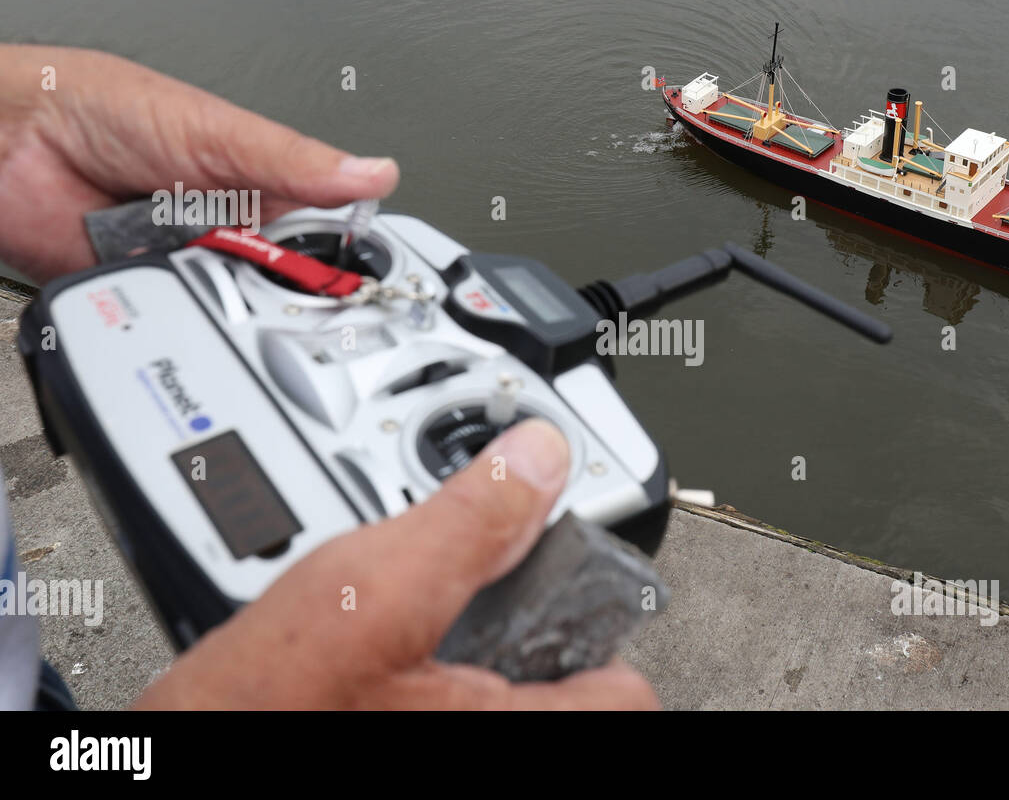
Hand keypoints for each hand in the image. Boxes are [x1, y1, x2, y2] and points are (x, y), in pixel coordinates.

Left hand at [0, 44, 399, 283]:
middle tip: (270, 275)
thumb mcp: (216, 131)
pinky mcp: (146, 299)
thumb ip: (294, 161)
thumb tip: (373, 173)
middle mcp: (226, 234)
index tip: (355, 284)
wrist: (8, 140)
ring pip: (230, 313)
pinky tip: (173, 294)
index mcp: (259, 190)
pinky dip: (177, 321)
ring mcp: (186, 269)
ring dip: (225, 304)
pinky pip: (177, 326)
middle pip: (280, 288)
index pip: (320, 239)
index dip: (339, 266)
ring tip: (208, 271)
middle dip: (277, 291)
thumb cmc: (102, 108)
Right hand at [133, 419, 658, 709]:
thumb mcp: (368, 590)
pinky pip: (439, 704)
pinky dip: (420, 674)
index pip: (626, 694)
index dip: (594, 629)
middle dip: (512, 631)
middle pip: (558, 685)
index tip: (560, 590)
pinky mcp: (398, 737)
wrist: (173, 760)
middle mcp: (492, 750)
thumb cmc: (254, 717)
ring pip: (494, 693)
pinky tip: (369, 655)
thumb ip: (470, 523)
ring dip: (460, 647)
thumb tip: (539, 457)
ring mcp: (449, 748)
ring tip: (399, 625)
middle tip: (454, 605)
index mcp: (512, 734)